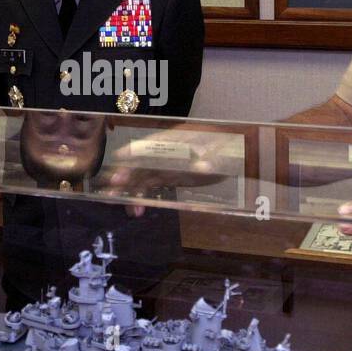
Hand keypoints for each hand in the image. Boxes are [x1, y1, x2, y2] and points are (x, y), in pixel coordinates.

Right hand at [103, 128, 239, 217]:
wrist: (237, 153)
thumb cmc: (231, 148)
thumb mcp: (227, 153)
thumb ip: (214, 160)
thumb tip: (203, 167)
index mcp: (178, 140)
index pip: (153, 145)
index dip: (135, 153)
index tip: (120, 161)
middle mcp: (168, 151)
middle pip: (143, 162)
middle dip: (128, 176)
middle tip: (114, 190)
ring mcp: (169, 164)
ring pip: (145, 176)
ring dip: (134, 191)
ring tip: (131, 211)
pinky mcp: (172, 176)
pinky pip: (153, 185)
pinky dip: (144, 196)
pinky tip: (139, 209)